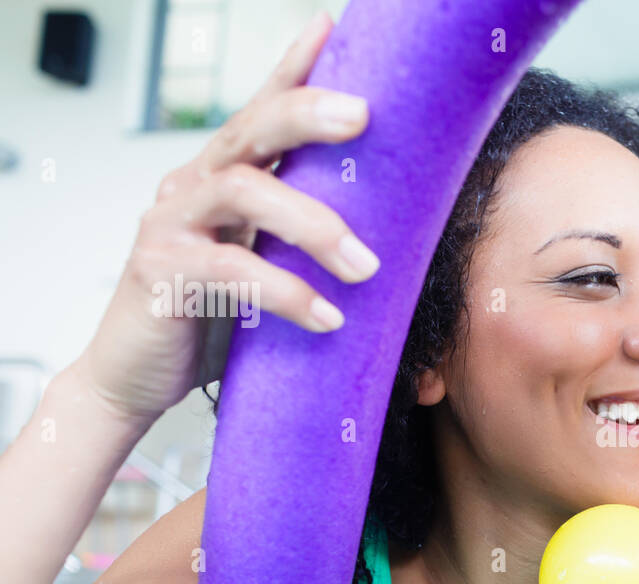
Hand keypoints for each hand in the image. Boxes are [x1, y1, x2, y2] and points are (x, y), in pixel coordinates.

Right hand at [78, 11, 378, 423]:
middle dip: (307, 114)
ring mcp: (172, 222)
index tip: (332, 29)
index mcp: (222, 178)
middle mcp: (193, 186)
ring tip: (364, 267)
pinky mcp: (162, 269)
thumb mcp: (262, 268)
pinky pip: (232, 269)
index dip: (293, 68)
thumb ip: (297, 242)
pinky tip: (326, 317)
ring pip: (244, 191)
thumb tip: (387, 241)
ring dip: (313, 225)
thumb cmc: (207, 320)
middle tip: (362, 117)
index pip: (260, 111)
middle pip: (250, 128)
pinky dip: (286, 291)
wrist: (135, 378)